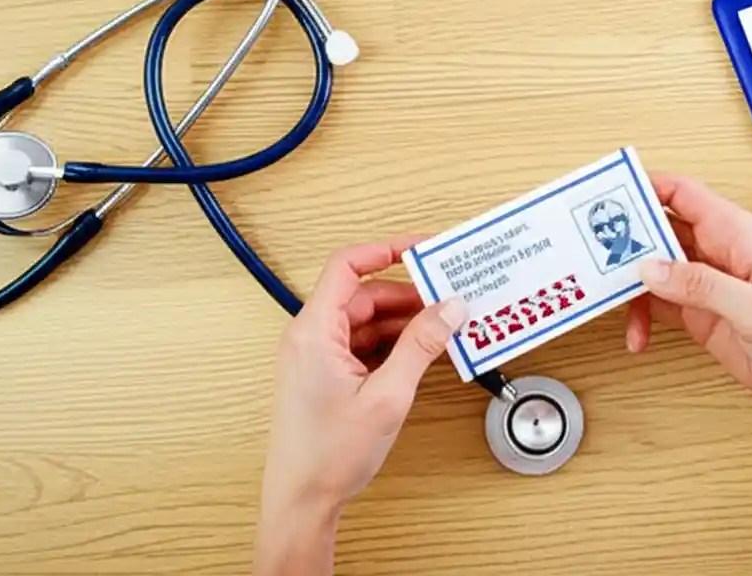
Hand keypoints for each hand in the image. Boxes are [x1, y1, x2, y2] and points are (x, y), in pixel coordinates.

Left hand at [255, 238, 465, 574]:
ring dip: (405, 325)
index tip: (422, 250)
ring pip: (367, 323)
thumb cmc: (327, 456)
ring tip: (444, 331)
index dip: (385, 250)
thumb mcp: (387, 396)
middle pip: (364, 296)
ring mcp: (317, 358)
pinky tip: (423, 356)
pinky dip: (394, 347)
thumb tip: (449, 308)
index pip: (347, 266)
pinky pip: (364, 346)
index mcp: (314, 332)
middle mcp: (310, 338)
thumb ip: (420, 346)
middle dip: (409, 297)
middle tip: (450, 300)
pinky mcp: (326, 377)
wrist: (301, 502)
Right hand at [626, 174, 751, 413]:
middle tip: (594, 255)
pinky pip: (656, 302)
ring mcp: (706, 283)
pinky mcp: (700, 313)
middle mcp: (717, 252)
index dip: (644, 189)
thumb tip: (651, 268)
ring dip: (628, 285)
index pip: (681, 194)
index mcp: (735, 234)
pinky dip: (639, 316)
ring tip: (611, 302)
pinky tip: (638, 336)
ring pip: (652, 267)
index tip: (609, 197)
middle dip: (625, 240)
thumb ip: (700, 285)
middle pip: (658, 229)